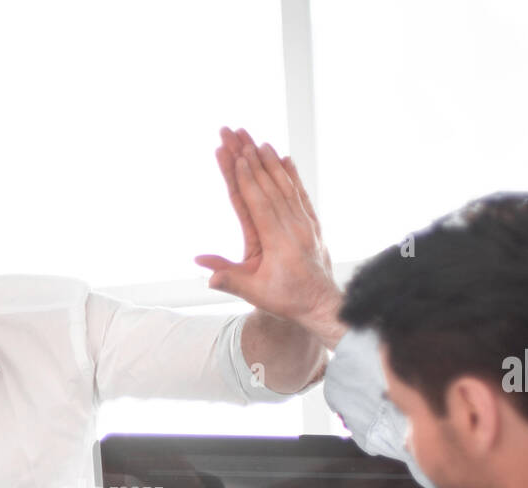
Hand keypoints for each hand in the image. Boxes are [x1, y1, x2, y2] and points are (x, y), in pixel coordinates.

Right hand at [196, 129, 346, 345]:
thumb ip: (229, 279)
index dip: (248, 180)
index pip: (260, 204)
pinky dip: (292, 175)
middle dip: (253, 161)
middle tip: (240, 140)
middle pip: (270, 187)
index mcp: (278, 243)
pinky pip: (300, 194)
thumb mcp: (254, 294)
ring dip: (271, 163)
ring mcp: (306, 224)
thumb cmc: (287, 301)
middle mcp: (294, 228)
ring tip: (258, 141)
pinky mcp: (312, 225)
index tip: (237, 157)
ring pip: (286, 186)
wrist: (322, 306)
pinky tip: (285, 159)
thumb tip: (204, 271)